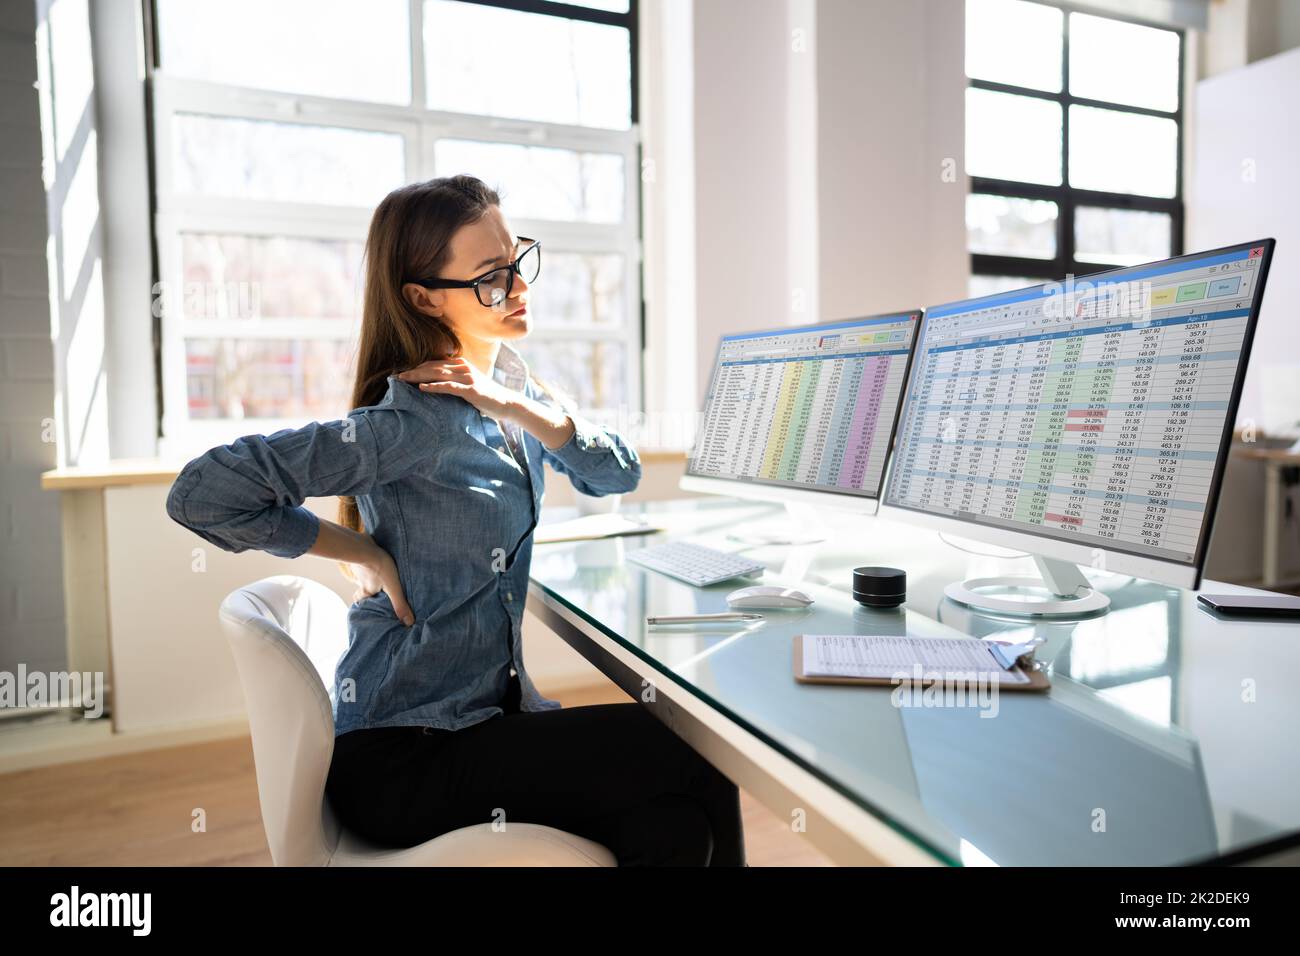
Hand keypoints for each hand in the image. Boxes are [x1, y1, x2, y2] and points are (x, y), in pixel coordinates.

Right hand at [351, 536, 414, 626]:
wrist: (364, 544)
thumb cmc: (379, 566)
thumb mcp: (393, 587)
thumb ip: (400, 604)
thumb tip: (408, 623)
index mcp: (366, 589)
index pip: (359, 600)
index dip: (362, 602)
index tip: (364, 604)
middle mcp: (360, 578)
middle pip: (361, 585)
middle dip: (366, 585)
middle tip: (374, 585)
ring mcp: (359, 564)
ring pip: (364, 571)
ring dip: (370, 571)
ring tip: (380, 569)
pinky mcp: (362, 551)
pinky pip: (365, 557)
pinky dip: (370, 557)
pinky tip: (378, 553)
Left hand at [398, 357, 514, 419]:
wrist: (507, 403)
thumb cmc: (486, 396)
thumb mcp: (469, 384)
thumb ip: (455, 381)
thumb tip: (436, 384)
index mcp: (461, 364)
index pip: (434, 363)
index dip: (417, 367)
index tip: (402, 373)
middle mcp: (463, 367)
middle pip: (432, 366)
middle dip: (413, 371)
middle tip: (396, 376)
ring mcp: (467, 377)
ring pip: (438, 374)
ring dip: (418, 376)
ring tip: (403, 379)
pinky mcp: (471, 389)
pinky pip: (449, 386)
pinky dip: (434, 386)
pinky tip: (422, 388)